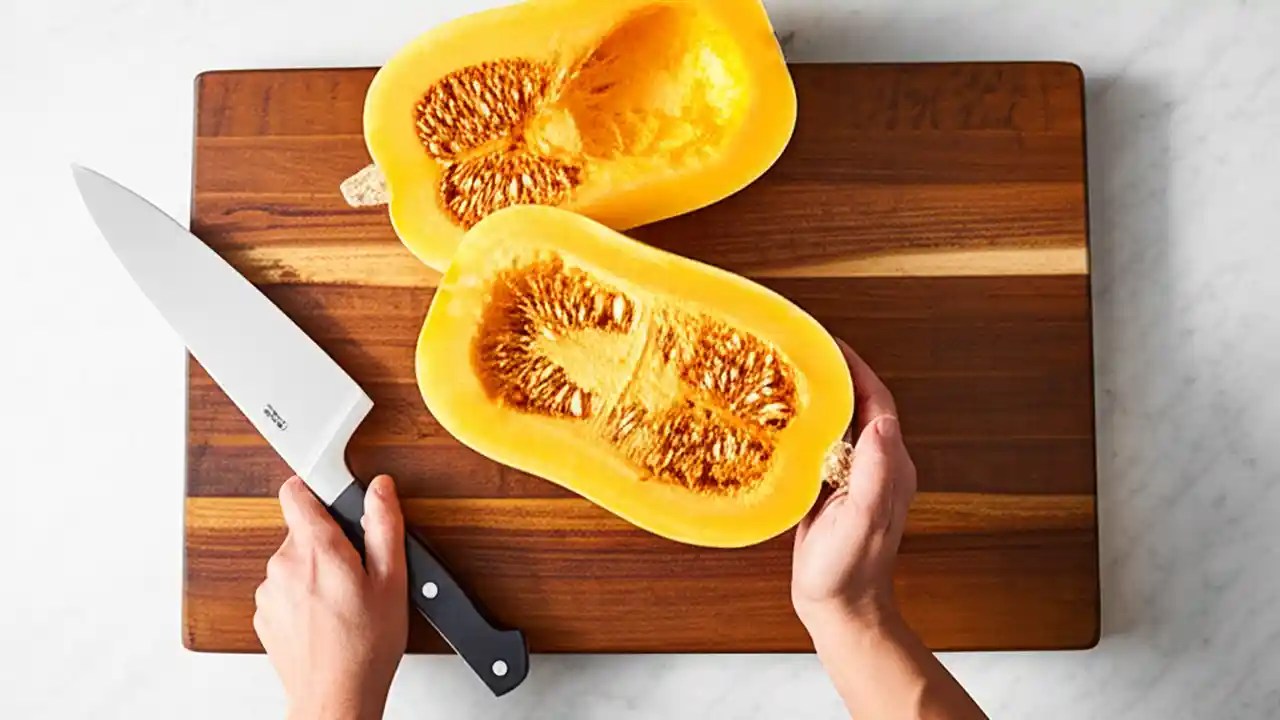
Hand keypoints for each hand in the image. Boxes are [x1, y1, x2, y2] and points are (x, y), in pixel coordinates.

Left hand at [254, 475, 408, 719]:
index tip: (333, 500)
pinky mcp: (264, 616)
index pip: (296, 492)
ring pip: (294, 562)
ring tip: (344, 601)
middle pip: (301, 531)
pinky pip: (284, 590)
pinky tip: (328, 618)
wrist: (336, 698)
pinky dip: (303, 596)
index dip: (316, 489)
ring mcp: (269, 592)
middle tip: (357, 570)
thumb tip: (379, 489)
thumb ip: (384, 524)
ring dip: (315, 571)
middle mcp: (283, 565)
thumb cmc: (365, 647)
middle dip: (328, 542)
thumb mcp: (392, 580)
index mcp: (315, 549)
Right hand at [792, 339, 916, 631]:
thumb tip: (880, 423)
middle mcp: (878, 465)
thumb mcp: (862, 520)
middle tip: (801, 348)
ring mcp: (856, 477)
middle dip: (835, 372)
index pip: (877, 401)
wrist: (840, 609)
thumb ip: (875, 472)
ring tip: (787, 372)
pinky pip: (824, 444)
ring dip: (820, 395)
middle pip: (860, 403)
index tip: (829, 342)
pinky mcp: (834, 488)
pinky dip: (806, 423)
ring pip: (841, 421)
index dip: (855, 367)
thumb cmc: (849, 571)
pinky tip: (781, 419)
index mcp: (889, 465)